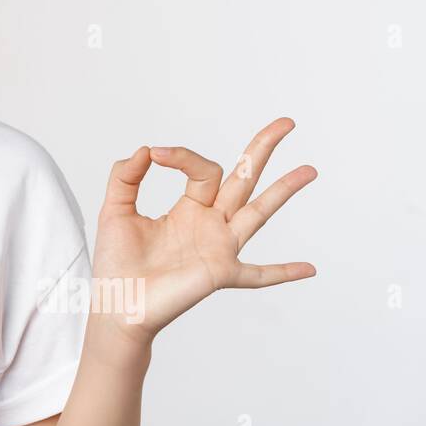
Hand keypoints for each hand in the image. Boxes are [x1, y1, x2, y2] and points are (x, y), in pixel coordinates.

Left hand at [89, 118, 316, 348]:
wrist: (115, 302)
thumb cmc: (117, 261)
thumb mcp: (115, 209)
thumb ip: (125, 176)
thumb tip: (146, 148)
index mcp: (189, 208)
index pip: (203, 170)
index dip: (181, 157)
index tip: (156, 154)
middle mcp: (210, 224)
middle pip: (243, 179)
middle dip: (262, 150)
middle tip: (286, 123)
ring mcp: (220, 248)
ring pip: (258, 212)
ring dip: (283, 191)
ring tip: (309, 169)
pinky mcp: (220, 273)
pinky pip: (258, 275)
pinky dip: (283, 272)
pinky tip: (310, 269)